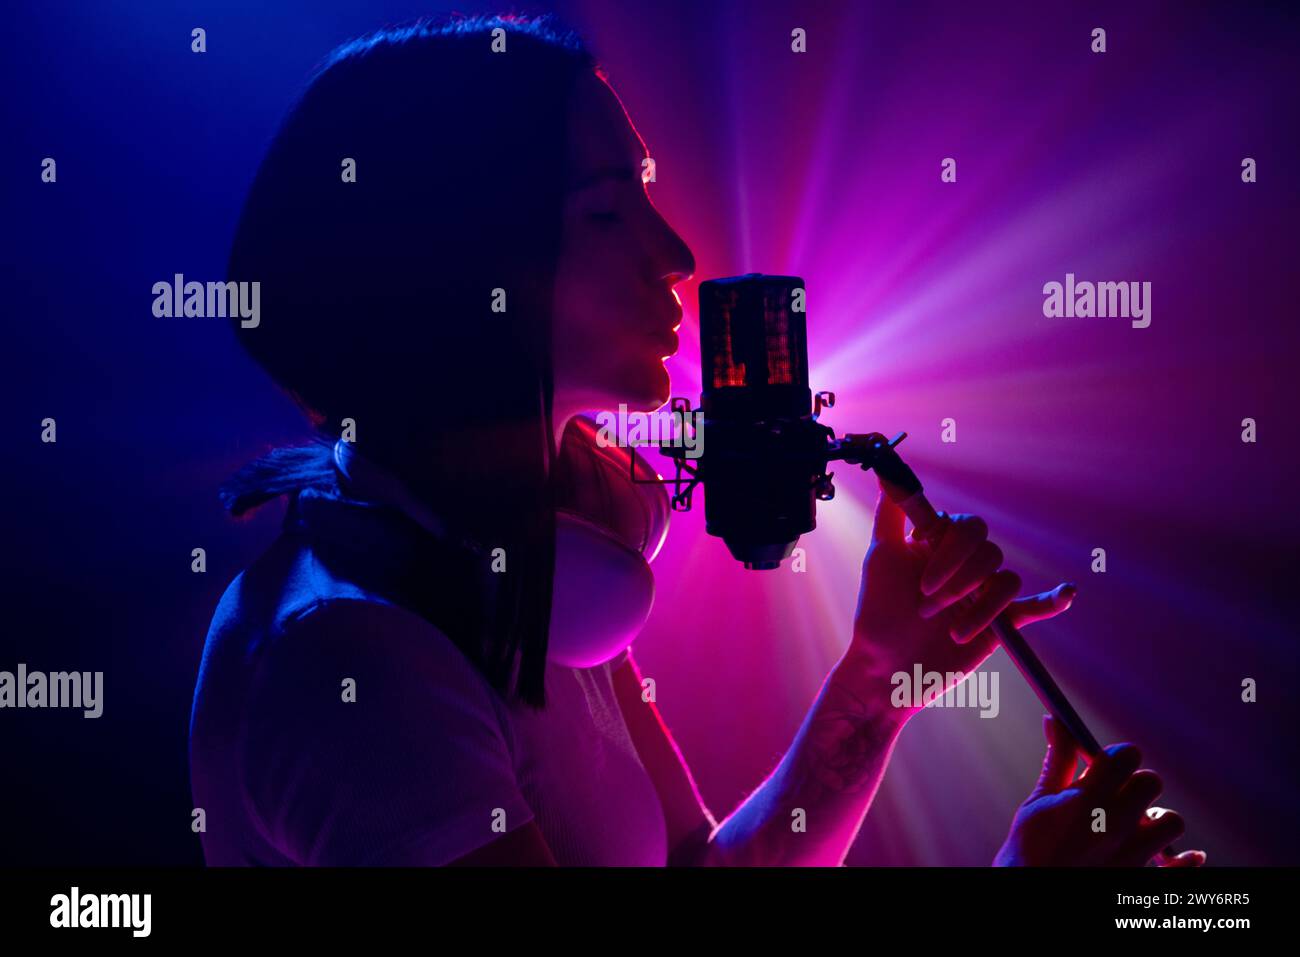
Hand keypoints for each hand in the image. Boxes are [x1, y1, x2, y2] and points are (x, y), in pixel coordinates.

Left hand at [839, 477, 1074, 718]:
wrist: (886, 667)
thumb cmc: (878, 612)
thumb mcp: (880, 558)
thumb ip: (892, 515)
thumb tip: (890, 472)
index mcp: (943, 545)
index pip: (967, 527)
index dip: (950, 551)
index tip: (923, 580)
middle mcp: (966, 565)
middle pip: (988, 551)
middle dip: (958, 580)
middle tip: (926, 604)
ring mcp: (984, 593)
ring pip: (1006, 579)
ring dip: (979, 605)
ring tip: (948, 628)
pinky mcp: (1000, 623)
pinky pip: (1034, 605)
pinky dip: (1053, 599)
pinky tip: (1066, 594)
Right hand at [994, 715, 1206, 865]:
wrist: (1030, 893)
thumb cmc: (1028, 848)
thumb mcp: (1037, 801)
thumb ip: (1056, 760)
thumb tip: (1056, 720)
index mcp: (1087, 799)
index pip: (1126, 756)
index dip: (1116, 756)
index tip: (1105, 764)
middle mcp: (1115, 825)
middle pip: (1151, 783)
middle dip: (1134, 783)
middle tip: (1115, 793)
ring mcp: (1132, 855)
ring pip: (1171, 821)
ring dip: (1154, 820)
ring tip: (1132, 826)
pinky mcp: (1141, 879)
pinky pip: (1181, 867)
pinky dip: (1186, 861)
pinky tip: (1188, 856)